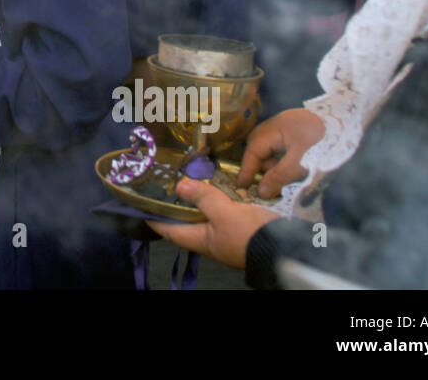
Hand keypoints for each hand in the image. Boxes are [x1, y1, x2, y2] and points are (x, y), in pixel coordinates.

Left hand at [146, 178, 279, 269]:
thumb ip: (203, 198)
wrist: (287, 247)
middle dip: (174, 204)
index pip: (167, 229)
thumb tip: (180, 185)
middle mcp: (208, 239)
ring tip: (184, 179)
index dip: (152, 217)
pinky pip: (220, 212)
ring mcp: (224, 234)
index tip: (140, 203)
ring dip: (194, 199)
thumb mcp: (224, 213)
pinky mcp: (239, 227)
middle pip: (184, 221)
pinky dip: (214, 199)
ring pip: (202, 215)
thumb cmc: (250, 234)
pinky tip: (213, 186)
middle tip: (163, 184)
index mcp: (199, 239)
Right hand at [237, 108, 325, 196]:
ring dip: (274, 166)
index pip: (254, 149)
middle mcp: (281, 124)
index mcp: (276, 127)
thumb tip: (260, 191)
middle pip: (261, 148)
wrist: (354, 128)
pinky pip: (287, 148)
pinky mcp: (305, 132)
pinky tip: (292, 174)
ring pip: (275, 149)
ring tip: (279, 183)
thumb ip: (278, 177)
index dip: (247, 169)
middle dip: (260, 167)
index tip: (241, 186)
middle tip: (260, 186)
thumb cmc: (326, 144)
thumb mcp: (300, 164)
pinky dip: (286, 162)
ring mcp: (293, 127)